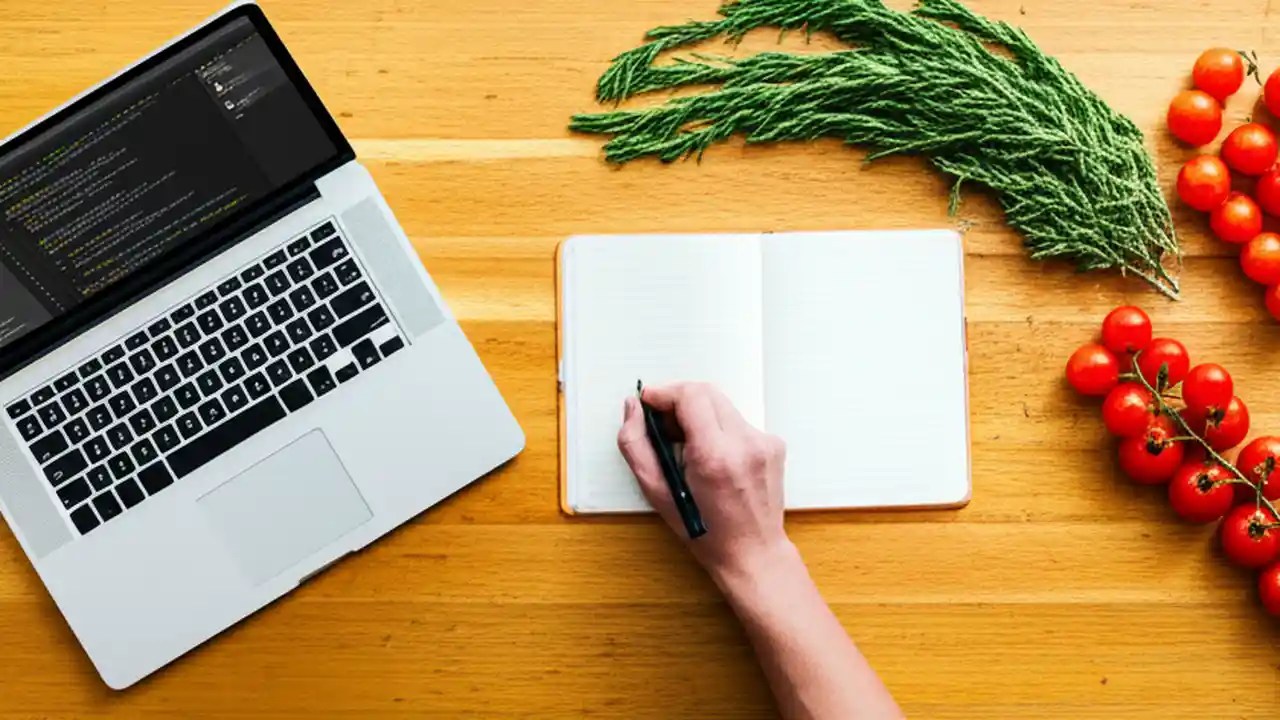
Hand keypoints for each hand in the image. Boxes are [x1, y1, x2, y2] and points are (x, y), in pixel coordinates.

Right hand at [617, 382, 791, 583]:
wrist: (752, 552)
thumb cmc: (705, 531)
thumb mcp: (658, 494)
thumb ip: (636, 446)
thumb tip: (632, 409)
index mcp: (714, 456)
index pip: (690, 396)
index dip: (664, 393)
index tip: (648, 401)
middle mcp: (744, 443)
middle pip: (706, 392)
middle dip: (679, 401)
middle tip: (664, 424)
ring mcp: (763, 442)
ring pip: (722, 405)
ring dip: (699, 416)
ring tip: (688, 446)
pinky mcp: (773, 445)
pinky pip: (738, 421)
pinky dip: (719, 430)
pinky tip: (713, 458)